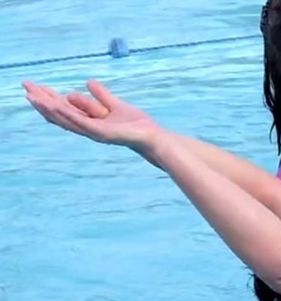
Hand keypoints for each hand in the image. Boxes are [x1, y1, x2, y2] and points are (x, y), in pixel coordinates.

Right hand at [23, 80, 162, 150]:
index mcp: (90, 120)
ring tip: (32, 96)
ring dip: (48, 108)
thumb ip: (102, 95)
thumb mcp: (116, 104)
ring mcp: (93, 132)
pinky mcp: (101, 133)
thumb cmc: (137, 125)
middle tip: (25, 86)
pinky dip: (68, 114)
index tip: (34, 86)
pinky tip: (56, 106)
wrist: (153, 138)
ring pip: (66, 119)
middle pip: (60, 113)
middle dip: (42, 100)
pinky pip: (82, 123)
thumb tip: (87, 82)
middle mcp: (87, 128)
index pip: (64, 108)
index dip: (48, 97)